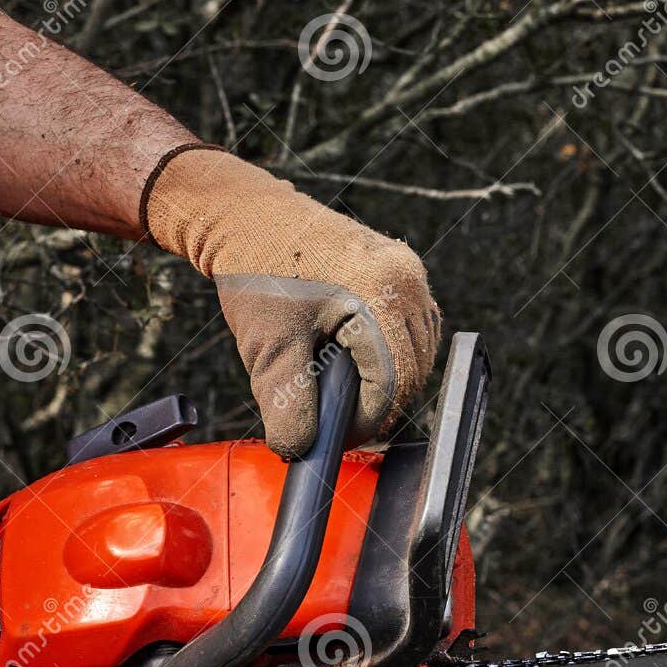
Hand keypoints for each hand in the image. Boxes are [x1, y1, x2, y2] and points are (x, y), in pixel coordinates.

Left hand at [142, 145, 441, 457]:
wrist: (246, 216)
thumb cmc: (256, 272)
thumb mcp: (268, 348)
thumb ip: (287, 405)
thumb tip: (300, 450)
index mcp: (382, 291)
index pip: (394, 382)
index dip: (367, 421)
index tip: (335, 434)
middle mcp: (407, 277)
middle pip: (414, 369)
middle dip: (380, 404)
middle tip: (338, 422)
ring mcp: (409, 270)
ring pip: (420, 351)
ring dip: (391, 381)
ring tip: (346, 395)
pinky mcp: (401, 270)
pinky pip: (414, 328)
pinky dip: (394, 355)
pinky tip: (360, 365)